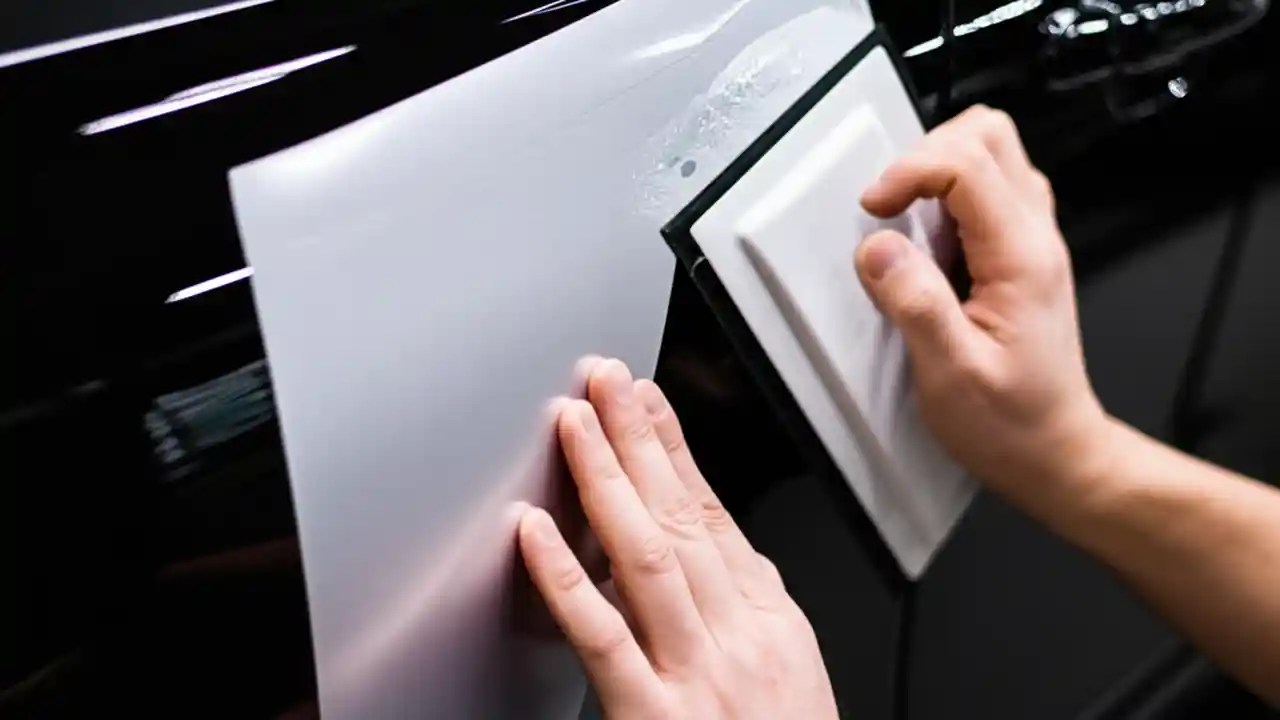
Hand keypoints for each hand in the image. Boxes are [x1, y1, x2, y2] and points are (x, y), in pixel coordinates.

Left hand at [518, 359, 837, 719]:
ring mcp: (697, 672)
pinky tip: (536, 534)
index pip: (715, 512)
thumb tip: (724, 548)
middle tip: (605, 381)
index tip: (646, 401)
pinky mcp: (657, 716)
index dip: (676, 449)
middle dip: (640, 440)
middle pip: (683, 515)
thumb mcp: (791, 669)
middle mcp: (738, 632)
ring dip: (608, 480)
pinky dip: (568, 580)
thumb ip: (751, 606)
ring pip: (648, 554)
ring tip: (576, 423)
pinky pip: (605, 637)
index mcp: (769, 617)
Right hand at [854, 105, 1114, 519]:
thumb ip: (913, 303)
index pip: (967, 164)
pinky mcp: (1019, 257)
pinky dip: (947, 199)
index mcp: (1021, 257)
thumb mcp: (950, 373)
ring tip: (904, 220)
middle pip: (989, 135)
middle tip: (889, 202)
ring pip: (993, 154)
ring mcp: (1031, 243)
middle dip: (925, 153)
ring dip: (938, 171)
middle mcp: (1035, 238)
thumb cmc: (1011, 424)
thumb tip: (877, 249)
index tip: (873, 209)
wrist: (1055, 453)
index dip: (909, 171)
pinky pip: (988, 194)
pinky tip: (925, 244)